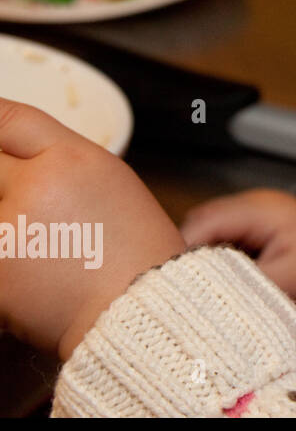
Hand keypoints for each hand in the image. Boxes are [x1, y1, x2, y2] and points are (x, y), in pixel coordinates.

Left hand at [0, 97, 185, 361]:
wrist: (145, 310)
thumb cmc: (137, 253)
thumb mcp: (109, 184)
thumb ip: (56, 164)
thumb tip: (10, 159)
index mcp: (73, 159)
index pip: (8, 119)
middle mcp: (36, 187)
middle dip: (4, 183)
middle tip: (30, 213)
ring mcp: (8, 232)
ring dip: (9, 228)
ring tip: (42, 249)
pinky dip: (8, 271)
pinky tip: (32, 278)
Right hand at [180, 189, 295, 317]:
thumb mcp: (287, 280)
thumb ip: (241, 282)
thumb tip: (199, 291)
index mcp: (259, 209)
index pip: (201, 223)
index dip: (181, 251)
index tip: (170, 283)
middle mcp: (253, 205)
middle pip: (199, 225)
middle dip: (187, 256)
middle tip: (180, 289)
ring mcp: (256, 216)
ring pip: (209, 234)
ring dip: (202, 260)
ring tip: (198, 289)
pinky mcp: (260, 231)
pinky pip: (225, 241)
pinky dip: (218, 261)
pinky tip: (219, 283)